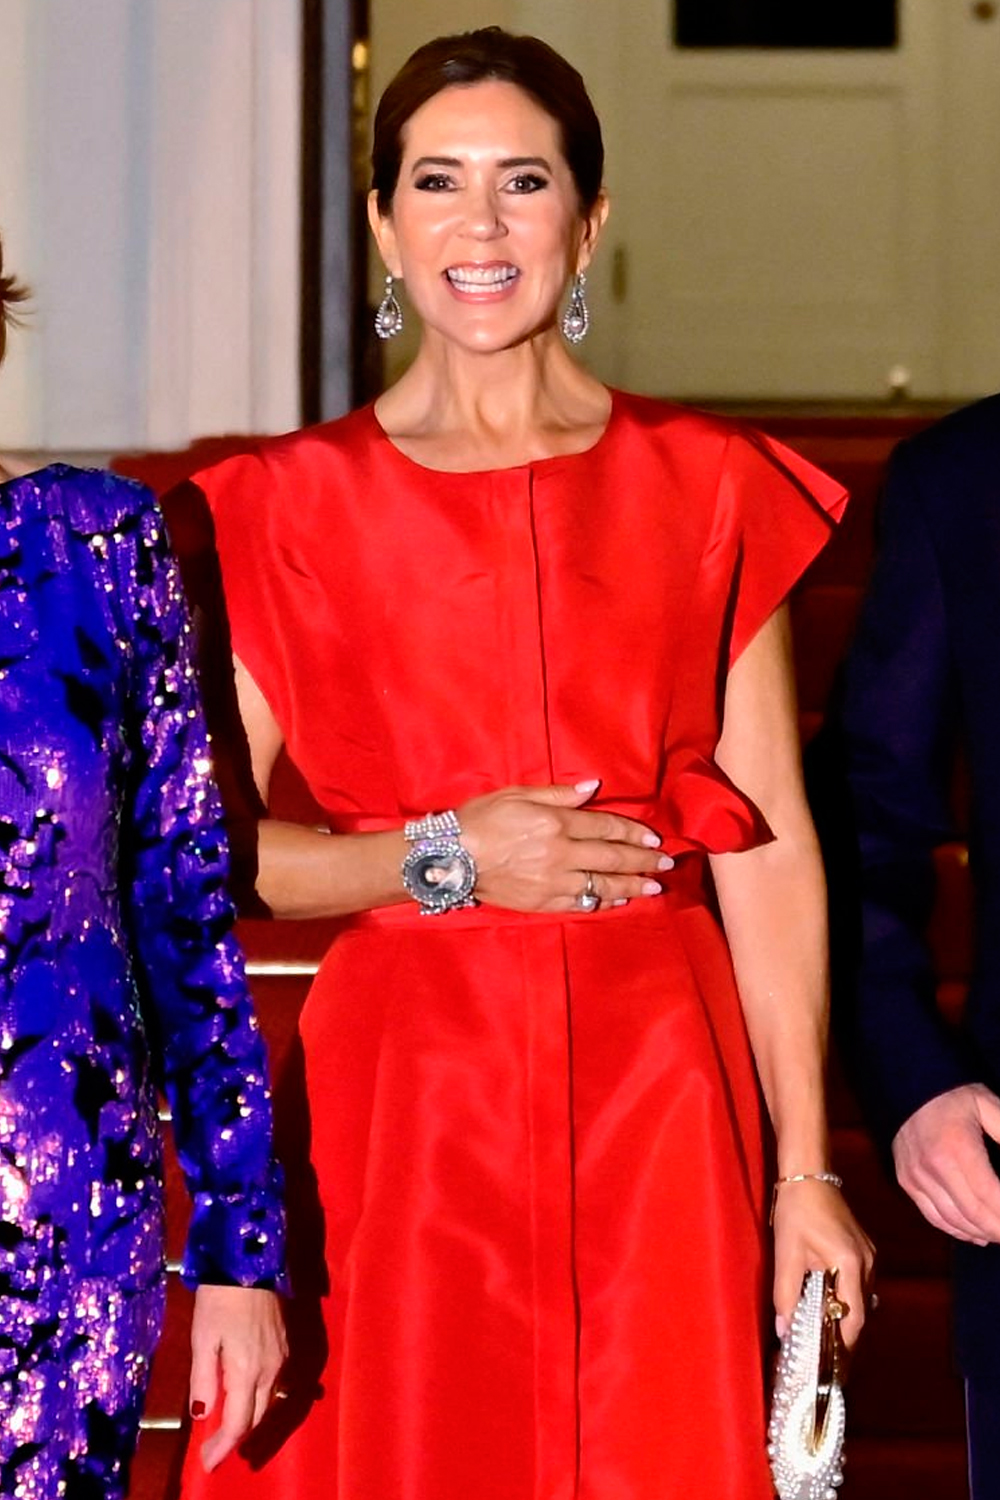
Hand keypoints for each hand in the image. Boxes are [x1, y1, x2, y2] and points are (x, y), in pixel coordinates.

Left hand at [189, 1284, 287, 1471]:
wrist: (251, 1261)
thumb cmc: (220, 1299)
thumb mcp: (202, 1338)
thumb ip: (203, 1380)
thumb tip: (202, 1415)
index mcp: (247, 1371)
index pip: (237, 1424)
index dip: (223, 1447)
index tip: (207, 1463)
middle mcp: (271, 1370)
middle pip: (255, 1417)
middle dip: (234, 1438)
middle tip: (211, 1450)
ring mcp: (281, 1357)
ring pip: (267, 1402)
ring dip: (248, 1419)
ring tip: (227, 1429)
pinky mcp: (285, 1345)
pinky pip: (274, 1384)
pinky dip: (259, 1399)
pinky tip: (247, 1397)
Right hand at [458, 779, 670, 911]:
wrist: (449, 858)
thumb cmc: (480, 819)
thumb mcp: (516, 794)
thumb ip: (557, 793)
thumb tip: (592, 788)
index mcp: (555, 822)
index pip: (605, 827)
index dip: (633, 832)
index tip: (653, 838)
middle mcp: (561, 853)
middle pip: (612, 857)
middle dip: (643, 860)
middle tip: (666, 864)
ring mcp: (553, 881)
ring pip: (603, 884)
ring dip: (632, 885)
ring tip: (654, 886)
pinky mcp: (543, 902)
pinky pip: (582, 903)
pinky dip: (604, 901)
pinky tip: (619, 900)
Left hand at [772, 1180, 874, 1350]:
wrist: (810, 1175)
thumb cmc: (796, 1211)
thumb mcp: (786, 1253)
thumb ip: (785, 1294)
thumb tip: (783, 1331)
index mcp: (849, 1264)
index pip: (853, 1317)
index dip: (843, 1346)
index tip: (832, 1369)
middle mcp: (867, 1263)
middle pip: (861, 1313)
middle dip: (844, 1338)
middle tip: (827, 1362)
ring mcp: (869, 1257)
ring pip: (861, 1301)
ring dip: (845, 1320)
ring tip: (826, 1342)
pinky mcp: (864, 1252)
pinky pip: (859, 1286)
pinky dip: (847, 1302)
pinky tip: (829, 1310)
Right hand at [892, 1083, 999, 1244]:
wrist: (907, 1085)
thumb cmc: (953, 1095)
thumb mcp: (988, 1106)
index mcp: (957, 1149)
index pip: (990, 1197)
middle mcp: (933, 1168)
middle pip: (973, 1216)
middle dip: (999, 1230)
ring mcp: (916, 1177)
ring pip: (954, 1221)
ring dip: (981, 1233)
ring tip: (999, 1233)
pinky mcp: (906, 1181)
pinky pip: (933, 1216)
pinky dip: (957, 1231)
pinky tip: (975, 1234)